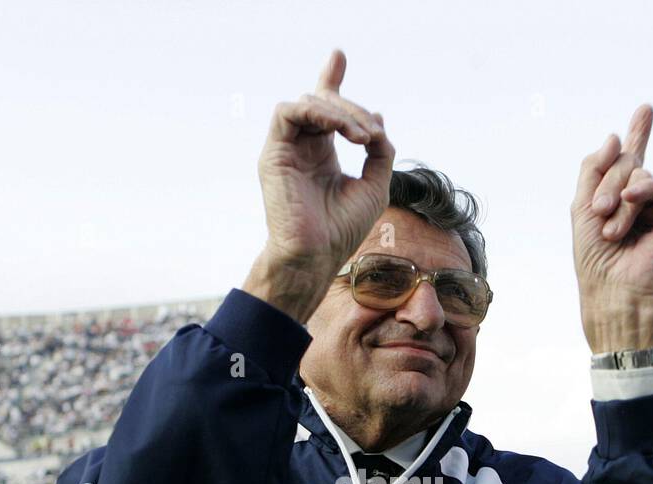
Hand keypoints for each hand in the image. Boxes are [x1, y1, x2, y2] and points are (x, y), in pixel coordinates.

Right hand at [243, 49, 394, 323]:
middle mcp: (302, 148)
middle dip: (352, 108)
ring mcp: (286, 150)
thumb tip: (378, 118)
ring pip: (308, 103)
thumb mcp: (374, 185)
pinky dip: (317, 112)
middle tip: (371, 132)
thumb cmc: (343, 230)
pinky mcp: (273, 153)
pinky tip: (341, 131)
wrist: (316, 256)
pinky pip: (288, 112)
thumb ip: (379, 151)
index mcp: (321, 155)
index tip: (338, 57)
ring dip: (340, 112)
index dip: (332, 82)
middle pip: (323, 102)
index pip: (324, 110)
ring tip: (362, 137)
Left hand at [572, 105, 652, 352]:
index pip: (629, 161)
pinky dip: (644, 190)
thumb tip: (614, 136)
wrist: (614, 291)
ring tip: (611, 230)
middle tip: (599, 212)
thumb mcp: (582, 208)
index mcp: (619, 199)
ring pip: (641, 173)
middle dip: (607, 184)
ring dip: (620, 198)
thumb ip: (593, 169)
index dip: (638, 135)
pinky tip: (630, 201)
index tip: (646, 109)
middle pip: (626, 163)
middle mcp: (642, 201)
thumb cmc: (595, 260)